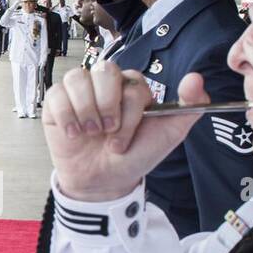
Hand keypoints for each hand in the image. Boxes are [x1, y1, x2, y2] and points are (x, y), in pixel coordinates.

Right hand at [43, 63, 208, 202]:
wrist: (104, 182)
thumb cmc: (135, 155)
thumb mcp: (169, 134)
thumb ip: (190, 106)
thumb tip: (196, 78)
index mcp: (132, 87)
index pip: (130, 83)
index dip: (128, 113)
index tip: (123, 140)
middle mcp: (105, 83)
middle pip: (104, 71)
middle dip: (106, 107)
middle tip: (106, 133)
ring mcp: (80, 92)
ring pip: (77, 78)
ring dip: (85, 111)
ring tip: (89, 134)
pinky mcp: (57, 103)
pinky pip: (56, 94)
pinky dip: (65, 116)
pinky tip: (73, 133)